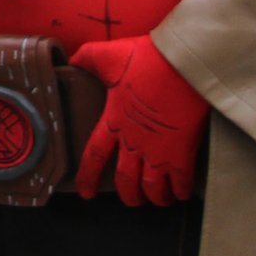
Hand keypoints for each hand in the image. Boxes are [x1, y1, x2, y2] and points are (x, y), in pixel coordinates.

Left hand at [71, 35, 208, 206]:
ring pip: (152, 188)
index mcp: (114, 121)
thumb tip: (72, 61)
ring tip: (157, 200)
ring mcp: (159, 150)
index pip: (94, 156)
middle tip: (130, 200)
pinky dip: (179, 192)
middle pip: (125, 181)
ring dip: (153, 198)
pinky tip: (180, 193)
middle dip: (128, 195)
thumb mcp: (108, 54)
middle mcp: (134, 142)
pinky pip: (180, 182)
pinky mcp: (183, 151)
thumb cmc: (146, 59)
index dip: (87, 177)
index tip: (85, 193)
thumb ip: (87, 58)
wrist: (184, 64)